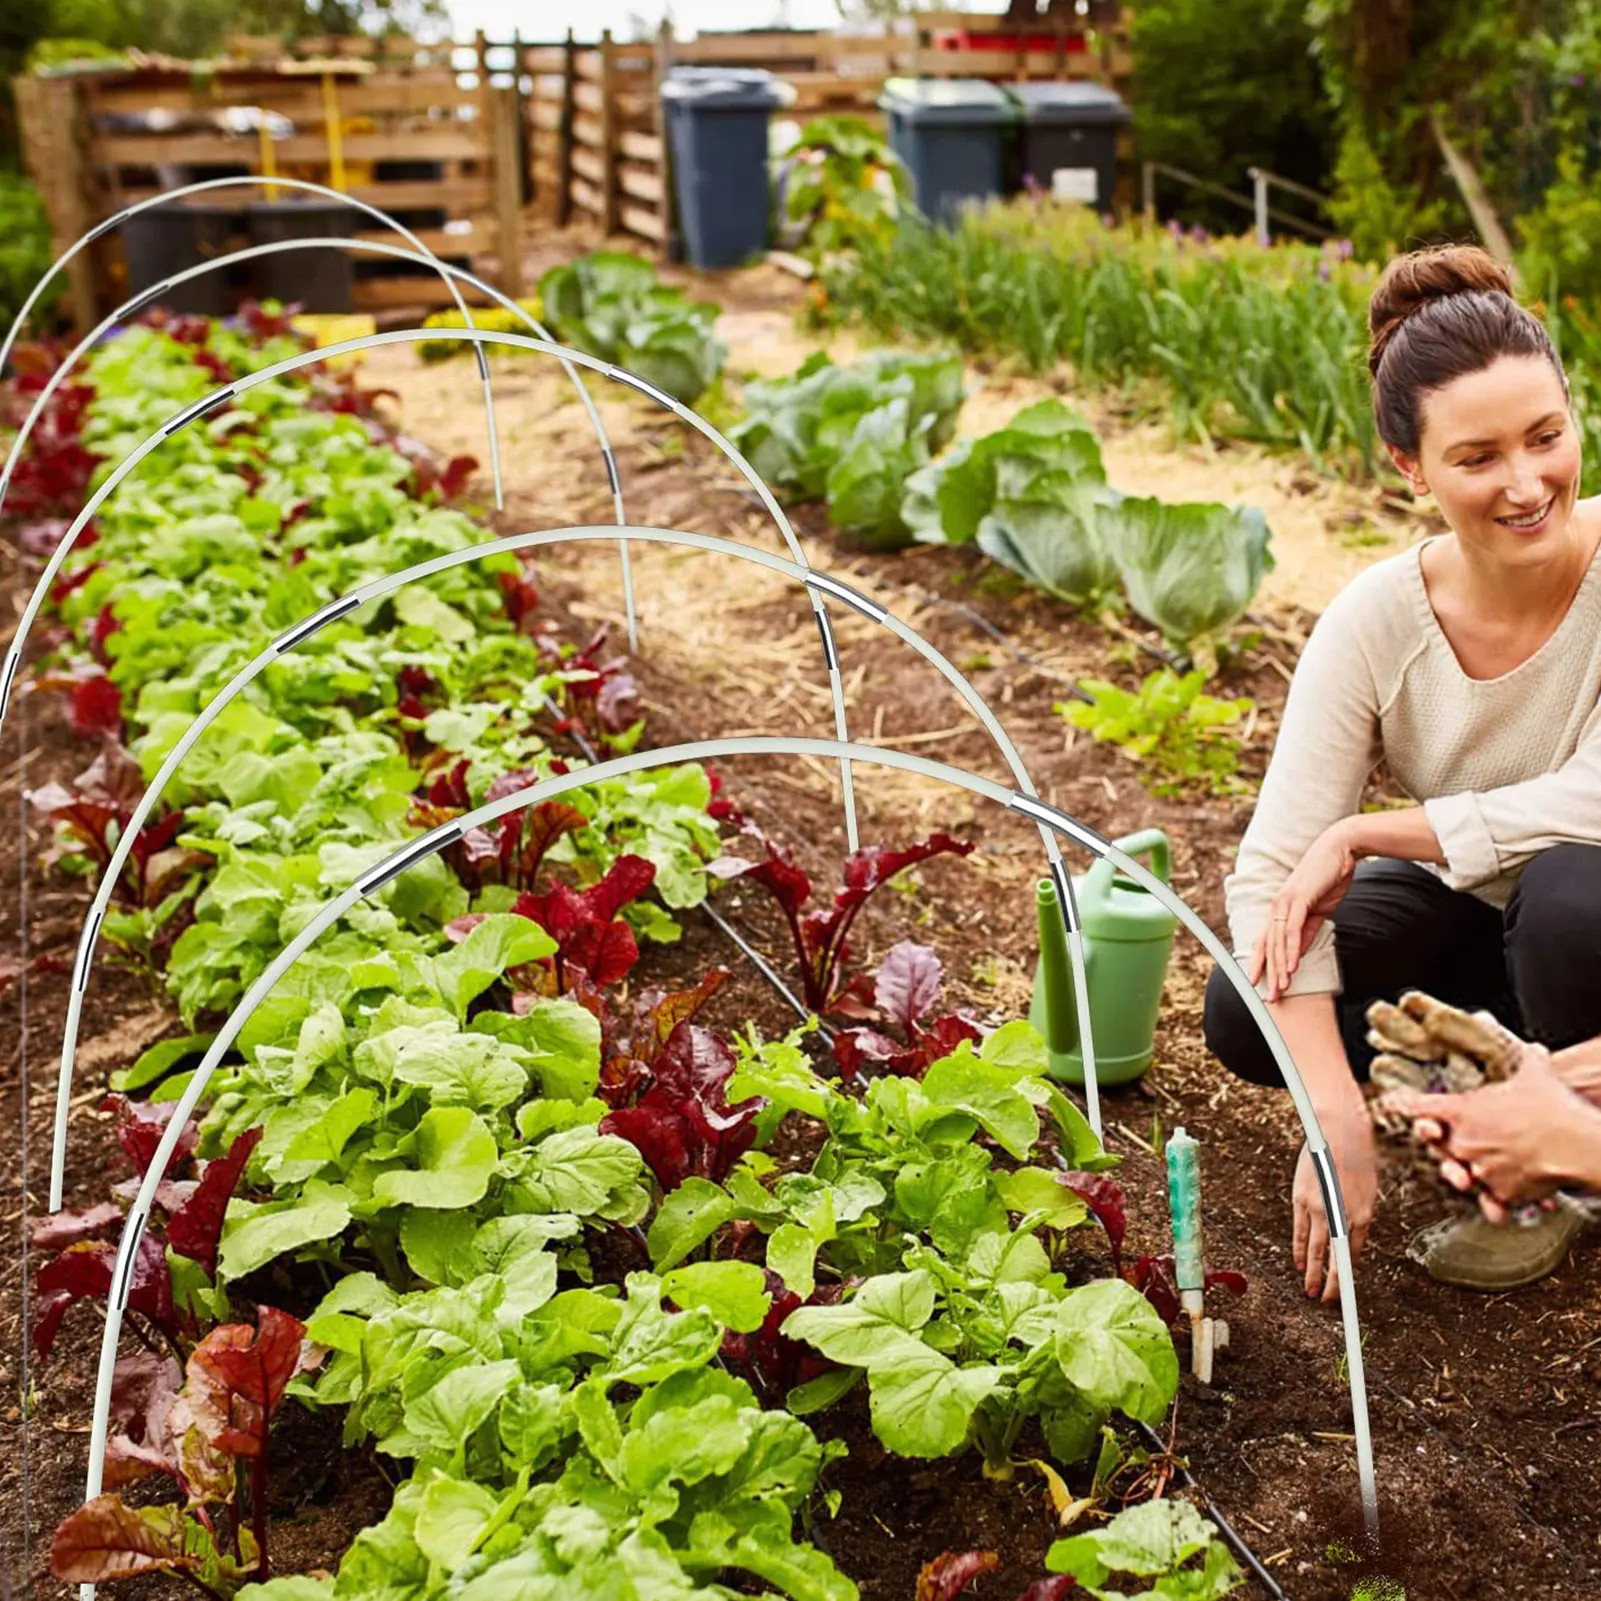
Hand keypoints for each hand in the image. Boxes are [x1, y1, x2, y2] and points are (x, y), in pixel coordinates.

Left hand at [1249, 822, 1359, 1000]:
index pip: (1265, 941)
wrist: (1341, 850)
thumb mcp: (1318, 911)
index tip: (1258, 985)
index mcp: (1281, 909)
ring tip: (1282, 988)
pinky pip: (1293, 929)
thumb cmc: (1329, 878)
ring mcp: (1286, 902)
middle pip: (1268, 946)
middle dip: (1268, 974)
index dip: (1260, 964)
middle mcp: (1277, 906)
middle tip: (1270, 998)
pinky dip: (1291, 949)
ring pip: (1278, 941)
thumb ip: (1307, 932)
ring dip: (1279, 967)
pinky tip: (1292, 966)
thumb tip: (1299, 953)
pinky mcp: (1299, 898)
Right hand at [1293, 1098, 1377, 1301]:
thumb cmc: (1358, 1160)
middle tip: (1328, 1302)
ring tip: (1310, 1290)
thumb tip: (1348, 1240)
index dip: (1348, 1279)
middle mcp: (1341, 1216)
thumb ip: (1358, 1218)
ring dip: (1312, 1272)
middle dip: (1331, 1285)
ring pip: (1315, 1249)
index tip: (1346, 1296)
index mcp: (1363, 1216)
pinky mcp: (1300, 1199)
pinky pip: (1300, 1231)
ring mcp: (1318, 1208)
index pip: (1354, 1257)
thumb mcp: (1367, 1192)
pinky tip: (1300, 1263)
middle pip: (1334, 1260)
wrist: (1340, 1132)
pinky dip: (1300, 1250)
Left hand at [1384, 1042, 1600, 1221]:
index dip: (1404, 1105)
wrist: (1578, 1145)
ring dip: (1464, 1172)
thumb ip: (1517, 1054)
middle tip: (1447, 1138)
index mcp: (1461, 1111)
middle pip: (1437, 1144)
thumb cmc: (1552, 1108)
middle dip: (1442, 1141)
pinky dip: (1494, 1201)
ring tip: (1470, 1172)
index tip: (1395, 1105)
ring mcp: (1479, 1170)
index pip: (1418, 1108)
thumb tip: (1512, 1036)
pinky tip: (1496, 1202)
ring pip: (1459, 1174)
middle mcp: (1463, 1142)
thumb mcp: (1532, 1071)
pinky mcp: (1501, 1193)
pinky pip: (1489, 1200)